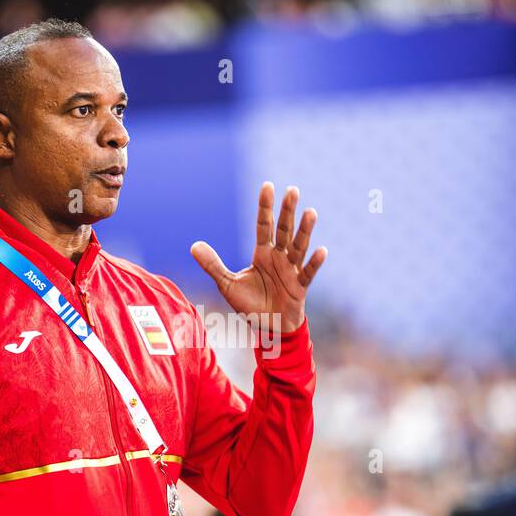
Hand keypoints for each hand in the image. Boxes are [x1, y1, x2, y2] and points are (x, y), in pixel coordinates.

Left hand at [190, 182, 326, 334]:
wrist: (267, 330)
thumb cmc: (249, 305)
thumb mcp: (227, 284)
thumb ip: (213, 265)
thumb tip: (193, 245)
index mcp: (262, 254)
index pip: (264, 226)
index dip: (265, 207)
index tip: (268, 186)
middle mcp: (279, 258)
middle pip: (283, 231)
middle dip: (287, 212)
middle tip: (293, 190)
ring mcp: (291, 271)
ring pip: (298, 247)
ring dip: (304, 231)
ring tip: (311, 212)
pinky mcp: (299, 288)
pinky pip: (308, 274)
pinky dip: (314, 263)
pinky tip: (321, 250)